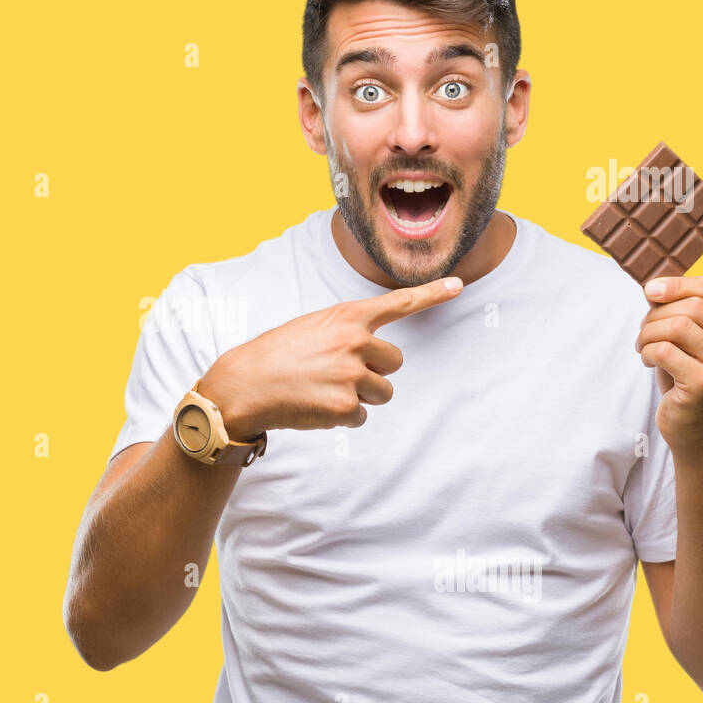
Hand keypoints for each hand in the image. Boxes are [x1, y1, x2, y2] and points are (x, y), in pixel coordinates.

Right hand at [198, 276, 463, 438]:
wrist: (244, 385)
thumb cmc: (277, 355)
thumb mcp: (313, 328)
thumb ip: (347, 333)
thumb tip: (372, 354)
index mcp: (346, 317)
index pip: (398, 302)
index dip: (432, 293)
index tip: (458, 284)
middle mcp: (355, 342)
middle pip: (395, 363)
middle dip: (374, 373)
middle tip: (338, 375)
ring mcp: (352, 375)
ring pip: (381, 393)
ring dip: (359, 397)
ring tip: (322, 390)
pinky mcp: (346, 407)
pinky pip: (361, 417)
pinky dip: (342, 417)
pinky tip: (315, 406)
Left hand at [635, 275, 702, 457]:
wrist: (694, 426)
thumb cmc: (687, 373)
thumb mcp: (689, 336)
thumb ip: (680, 308)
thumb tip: (653, 288)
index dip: (677, 284)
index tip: (649, 291)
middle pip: (692, 306)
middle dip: (656, 315)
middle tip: (644, 332)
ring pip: (677, 326)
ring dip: (648, 333)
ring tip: (643, 347)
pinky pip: (664, 350)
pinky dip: (646, 352)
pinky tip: (649, 362)